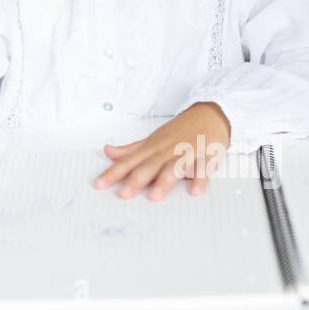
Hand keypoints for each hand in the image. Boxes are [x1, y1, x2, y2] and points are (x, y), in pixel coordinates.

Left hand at [93, 102, 231, 200]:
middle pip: (149, 165)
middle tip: (124, 194)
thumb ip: (131, 149)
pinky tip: (195, 191)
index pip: (129, 161)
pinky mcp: (207, 154)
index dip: (113, 173)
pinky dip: (200, 178)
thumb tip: (108, 152)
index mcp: (152, 147)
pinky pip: (203, 167)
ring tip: (155, 196)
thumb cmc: (179, 131)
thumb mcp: (153, 139)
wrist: (210, 113)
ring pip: (174, 167)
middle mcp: (167, 150)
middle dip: (136, 179)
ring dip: (165, 181)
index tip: (99, 185)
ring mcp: (187, 152)